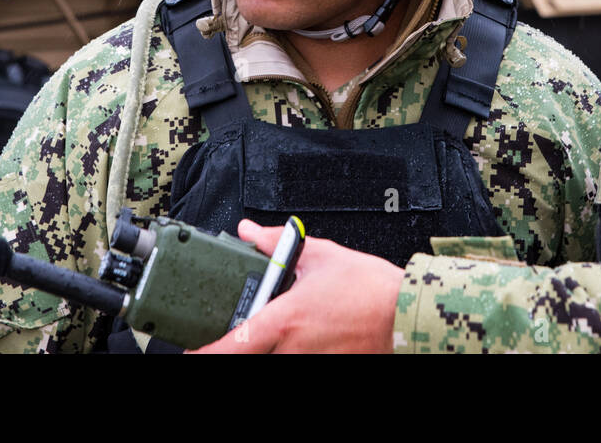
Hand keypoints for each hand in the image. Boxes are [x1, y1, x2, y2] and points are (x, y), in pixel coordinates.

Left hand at [189, 219, 403, 353]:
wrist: (408, 314)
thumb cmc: (370, 288)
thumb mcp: (321, 255)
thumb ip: (277, 245)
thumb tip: (250, 232)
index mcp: (284, 319)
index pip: (230, 346)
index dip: (205, 352)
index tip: (192, 349)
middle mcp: (292, 349)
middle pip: (249, 355)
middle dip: (242, 343)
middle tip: (243, 328)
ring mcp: (309, 363)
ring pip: (274, 357)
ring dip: (271, 345)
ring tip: (287, 325)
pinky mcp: (325, 367)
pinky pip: (298, 360)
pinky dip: (294, 349)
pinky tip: (309, 334)